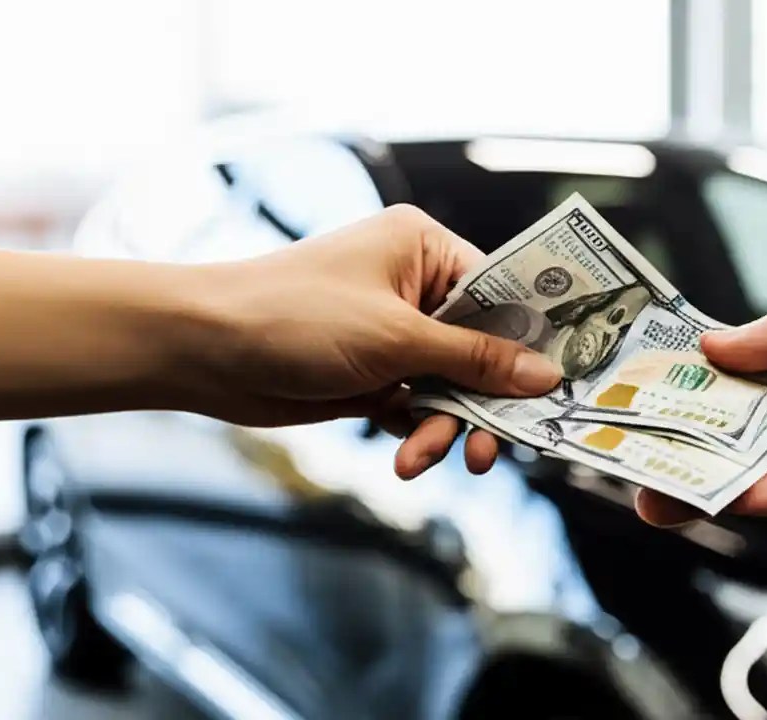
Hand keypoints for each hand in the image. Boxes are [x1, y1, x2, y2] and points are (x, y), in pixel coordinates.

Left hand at [192, 205, 559, 473]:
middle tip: (494, 448)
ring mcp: (394, 332)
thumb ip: (477, 359)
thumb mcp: (398, 339)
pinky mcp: (374, 374)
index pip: (504, 291)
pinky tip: (405, 458)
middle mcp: (416, 285)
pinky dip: (419, 434)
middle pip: (484, 348)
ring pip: (453, 386)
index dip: (534, 339)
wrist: (204, 351)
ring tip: (425, 458)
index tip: (563, 384)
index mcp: (425, 248)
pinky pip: (421, 407)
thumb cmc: (296, 318)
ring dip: (446, 426)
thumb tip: (547, 377)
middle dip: (483, 400)